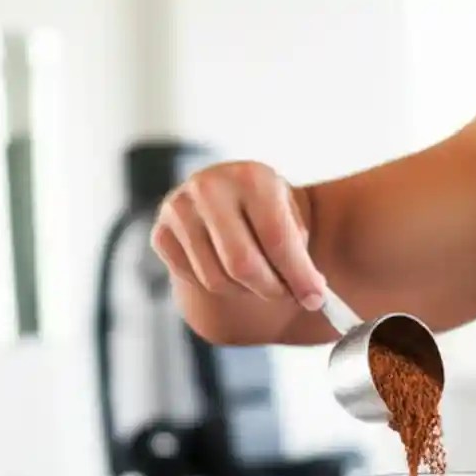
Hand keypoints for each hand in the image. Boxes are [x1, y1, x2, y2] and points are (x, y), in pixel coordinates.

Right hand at [151, 161, 326, 309]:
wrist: (231, 200)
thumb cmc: (269, 214)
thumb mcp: (293, 220)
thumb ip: (301, 256)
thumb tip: (311, 296)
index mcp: (251, 176)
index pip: (276, 238)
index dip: (298, 275)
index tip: (315, 299)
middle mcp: (209, 186)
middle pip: (242, 264)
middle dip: (272, 289)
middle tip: (288, 296)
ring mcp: (178, 209)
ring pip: (216, 280)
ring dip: (245, 290)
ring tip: (260, 276)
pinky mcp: (160, 233)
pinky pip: (193, 280)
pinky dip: (218, 285)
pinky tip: (227, 267)